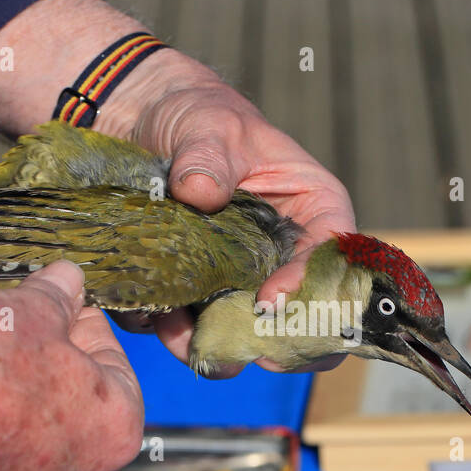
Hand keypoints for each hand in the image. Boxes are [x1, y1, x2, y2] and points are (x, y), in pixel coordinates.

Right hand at [0, 261, 142, 470]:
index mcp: (115, 433)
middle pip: (73, 415)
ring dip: (10, 414)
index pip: (118, 371)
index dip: (84, 331)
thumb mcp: (30, 308)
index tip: (59, 311)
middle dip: (49, 374)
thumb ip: (59, 295)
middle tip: (15, 338)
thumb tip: (69, 279)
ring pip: (26, 450)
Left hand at [98, 53, 357, 377]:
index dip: (311, 286)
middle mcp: (285, 253)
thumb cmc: (196, 115)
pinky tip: (152, 318)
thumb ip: (207, 155)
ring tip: (193, 346)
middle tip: (254, 355)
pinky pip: (194, 324)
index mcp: (312, 210)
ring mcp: (242, 279)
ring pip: (247, 328)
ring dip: (222, 344)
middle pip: (304, 310)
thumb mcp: (208, 126)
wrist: (138, 123)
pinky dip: (175, 332)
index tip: (270, 302)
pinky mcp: (199, 293)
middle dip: (281, 340)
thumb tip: (200, 190)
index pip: (332, 255)